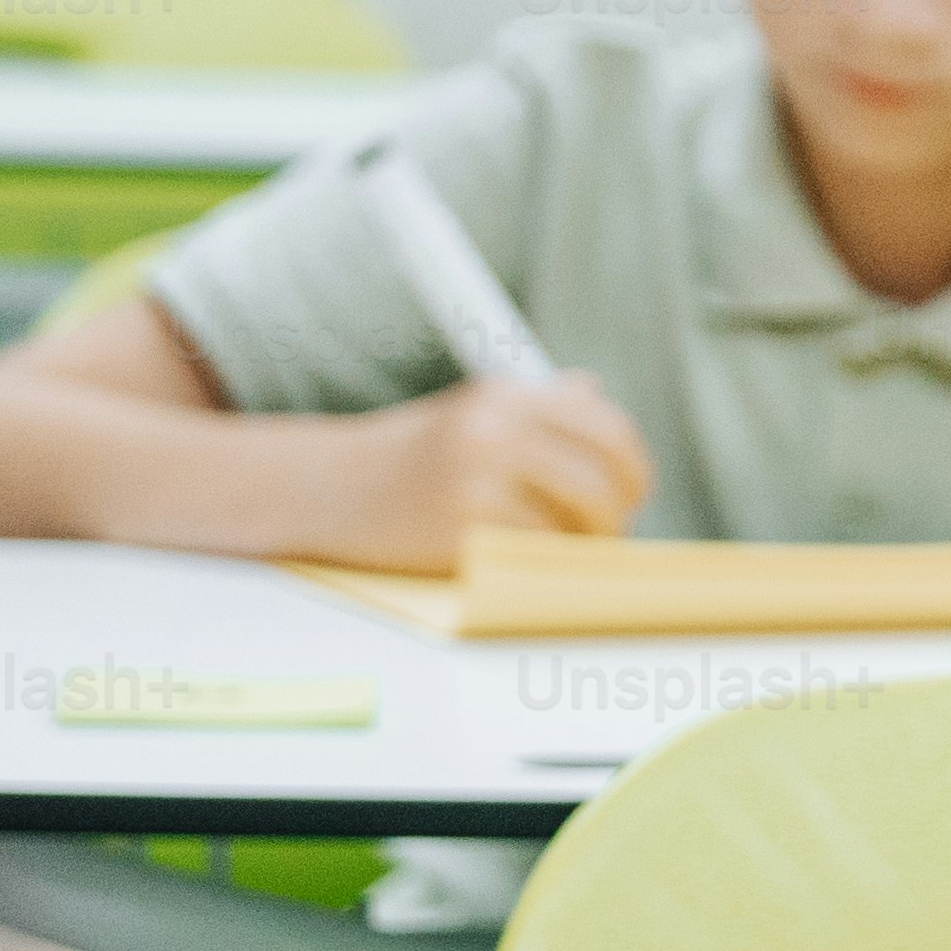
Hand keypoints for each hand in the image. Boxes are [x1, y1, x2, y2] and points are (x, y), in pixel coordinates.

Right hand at [361, 374, 649, 563]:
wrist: (319, 486)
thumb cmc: (402, 457)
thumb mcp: (467, 413)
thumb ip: (533, 406)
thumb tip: (593, 390)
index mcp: (505, 395)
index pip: (604, 427)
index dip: (631, 467)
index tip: (631, 493)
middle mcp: (495, 425)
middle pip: (604, 473)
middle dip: (619, 511)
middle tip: (609, 533)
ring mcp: (478, 473)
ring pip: (582, 512)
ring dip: (590, 541)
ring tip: (573, 550)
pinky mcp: (461, 522)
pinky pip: (538, 547)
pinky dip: (544, 558)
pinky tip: (529, 560)